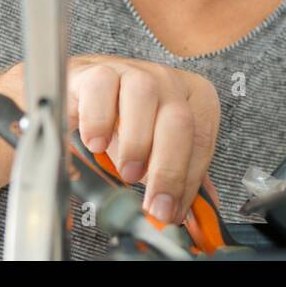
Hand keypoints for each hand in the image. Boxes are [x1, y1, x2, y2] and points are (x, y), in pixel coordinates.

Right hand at [0, 56, 221, 225]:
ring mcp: (132, 71)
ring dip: (137, 142)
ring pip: (144, 97)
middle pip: (178, 121)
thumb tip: (187, 216)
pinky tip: (95, 143)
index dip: (188, 181)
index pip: (200, 141)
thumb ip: (176, 178)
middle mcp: (167, 81)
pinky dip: (98, 119)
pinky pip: (101, 88)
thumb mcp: (157, 150)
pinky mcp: (96, 70)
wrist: (84, 92)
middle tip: (154, 205)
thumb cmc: (126, 122)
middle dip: (168, 170)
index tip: (172, 212)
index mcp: (193, 99)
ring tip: (128, 172)